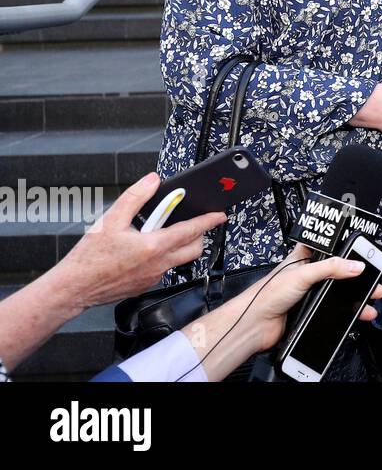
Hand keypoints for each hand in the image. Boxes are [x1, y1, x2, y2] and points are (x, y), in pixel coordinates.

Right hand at [47, 172, 225, 312]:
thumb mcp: (111, 219)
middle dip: (199, 235)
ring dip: (180, 246)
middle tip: (194, 223)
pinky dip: (163, 258)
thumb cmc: (89, 257)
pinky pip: (163, 270)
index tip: (220, 215)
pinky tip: (146, 250)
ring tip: (165, 233)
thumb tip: (152, 181)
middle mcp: (158, 265)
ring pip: (179, 261)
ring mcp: (153, 278)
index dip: (208, 221)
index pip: (191, 231)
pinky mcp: (145, 286)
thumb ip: (134, 197)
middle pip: (193, 249)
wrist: (74, 288)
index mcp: (153, 247)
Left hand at [183, 243, 381, 380]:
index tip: (366, 251)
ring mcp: (312, 294)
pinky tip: (359, 313)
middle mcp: (310, 275)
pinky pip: (335, 310)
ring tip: (373, 297)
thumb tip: (356, 265)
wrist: (255, 325)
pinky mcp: (312, 311)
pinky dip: (348, 312)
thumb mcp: (303, 273)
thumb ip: (331, 267)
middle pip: (340, 272)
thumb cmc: (267, 294)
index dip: (348, 249)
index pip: (331, 248)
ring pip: (340, 293)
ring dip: (357, 296)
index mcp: (305, 258)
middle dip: (359, 276)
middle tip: (375, 277)